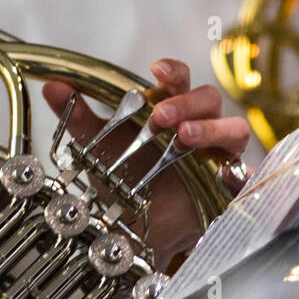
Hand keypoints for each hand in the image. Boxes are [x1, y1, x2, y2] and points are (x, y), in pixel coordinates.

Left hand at [42, 58, 250, 270]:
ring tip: (184, 137)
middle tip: (160, 116)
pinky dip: (238, 169)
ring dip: (210, 128)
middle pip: (208, 98)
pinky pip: (245, 170)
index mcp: (170, 108)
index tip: (156, 70)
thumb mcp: (98, 147)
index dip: (173, 71)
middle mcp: (199, 125)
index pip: (180, 79)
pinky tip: (225, 172)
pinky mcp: (230, 182)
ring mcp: (218, 153)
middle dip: (186, 102)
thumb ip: (78, 116)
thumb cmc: (127, 177)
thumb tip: (54, 88)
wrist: (140, 228)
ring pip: (233, 127)